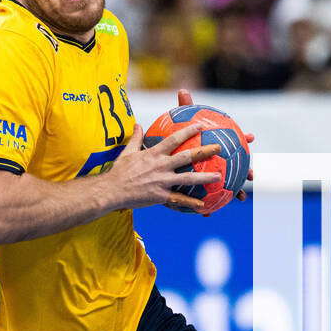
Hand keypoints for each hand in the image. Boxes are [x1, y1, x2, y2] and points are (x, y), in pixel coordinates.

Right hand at [106, 123, 221, 211]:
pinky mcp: (161, 196)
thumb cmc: (119, 171)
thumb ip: (136, 138)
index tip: (201, 126)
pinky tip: (203, 205)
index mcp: (154, 154)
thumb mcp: (127, 152)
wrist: (112, 190)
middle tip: (219, 148)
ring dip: (204, 177)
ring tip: (218, 177)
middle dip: (204, 151)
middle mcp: (161, 166)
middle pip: (187, 157)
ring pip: (188, 178)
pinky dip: (191, 202)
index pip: (174, 139)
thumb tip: (138, 125)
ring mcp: (162, 181)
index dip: (188, 131)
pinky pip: (179, 199)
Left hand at [176, 89, 254, 205]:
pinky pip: (206, 199)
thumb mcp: (176, 122)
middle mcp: (218, 160)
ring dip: (234, 192)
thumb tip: (183, 90)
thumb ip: (182, 108)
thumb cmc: (172, 138)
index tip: (251, 136)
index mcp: (215, 144)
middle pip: (236, 165)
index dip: (244, 137)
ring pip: (226, 185)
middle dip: (245, 169)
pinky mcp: (200, 187)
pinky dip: (207, 206)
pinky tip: (207, 213)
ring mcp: (210, 174)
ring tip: (238, 198)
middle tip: (252, 174)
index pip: (232, 139)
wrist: (161, 159)